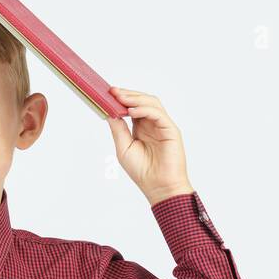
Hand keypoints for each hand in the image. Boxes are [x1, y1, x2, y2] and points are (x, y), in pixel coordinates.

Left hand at [106, 86, 193, 204]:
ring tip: (121, 98)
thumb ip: (118, 129)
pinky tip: (132, 111)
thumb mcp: (124, 148)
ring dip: (136, 98)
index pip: (133, 107)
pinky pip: (158, 114)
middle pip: (143, 101)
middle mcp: (153, 124)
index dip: (122, 99)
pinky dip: (145, 109)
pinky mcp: (171, 130)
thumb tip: (109, 113)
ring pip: (152, 103)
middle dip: (127, 95)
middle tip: (113, 92)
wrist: (158, 187)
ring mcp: (163, 126)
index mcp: (141, 128)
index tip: (108, 93)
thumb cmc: (142, 171)